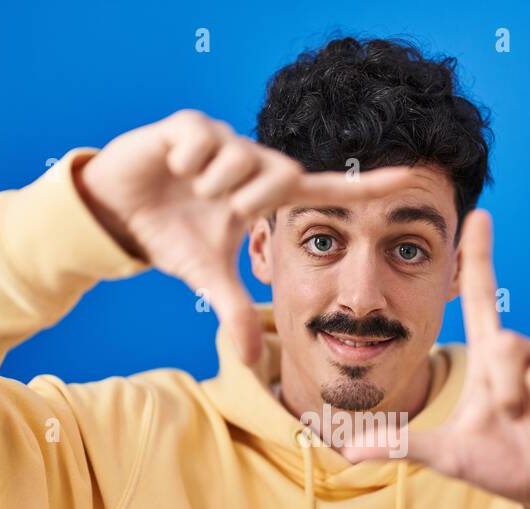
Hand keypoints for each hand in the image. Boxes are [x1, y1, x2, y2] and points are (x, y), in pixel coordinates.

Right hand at [75, 109, 416, 364]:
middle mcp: (254, 163)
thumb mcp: (207, 277)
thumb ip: (234, 312)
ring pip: (239, 160)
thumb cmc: (172, 236)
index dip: (367, 187)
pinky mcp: (191, 125)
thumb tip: (253, 363)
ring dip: (212, 185)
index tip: (411, 179)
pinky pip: (204, 141)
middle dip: (250, 201)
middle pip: (281, 173)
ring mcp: (225, 141)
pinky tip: (173, 167)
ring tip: (190, 188)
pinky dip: (186, 162)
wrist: (119, 212)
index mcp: (266, 196)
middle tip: (222, 211)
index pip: (327, 190)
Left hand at [345, 209, 529, 508]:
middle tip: (512, 418)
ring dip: (529, 403)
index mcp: (489, 359)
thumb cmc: (503, 463)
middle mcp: (522, 353)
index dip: (480, 257)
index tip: (479, 215)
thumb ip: (402, 445)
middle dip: (503, 391)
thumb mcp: (448, 455)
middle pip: (504, 342)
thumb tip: (350, 449)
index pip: (484, 296)